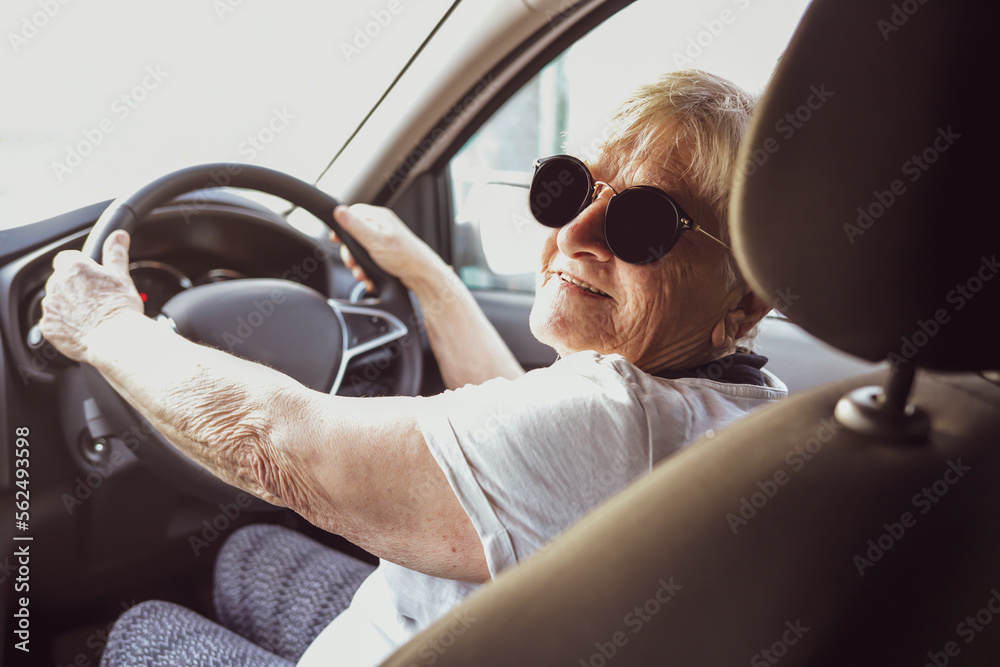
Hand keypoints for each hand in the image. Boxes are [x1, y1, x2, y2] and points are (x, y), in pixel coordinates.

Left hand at [40, 230, 143, 362]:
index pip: (67, 258)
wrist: (114, 339)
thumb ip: (115, 253)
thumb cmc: (119, 307)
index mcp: (74, 267)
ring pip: (56, 301)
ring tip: (90, 315)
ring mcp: (50, 305)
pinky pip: (54, 321)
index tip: (89, 277)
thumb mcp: (121, 276)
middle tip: (95, 299)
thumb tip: (119, 236)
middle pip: (61, 280)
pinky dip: (64, 324)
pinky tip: (82, 328)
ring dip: (68, 305)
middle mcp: (56, 284)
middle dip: (74, 287)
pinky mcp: (48, 325)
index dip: (79, 268)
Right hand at [331, 204, 442, 292]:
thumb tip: (339, 210)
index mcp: (379, 218)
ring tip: (362, 275)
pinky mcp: (386, 255)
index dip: (342, 226)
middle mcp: (382, 227)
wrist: (423, 277)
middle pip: (354, 235)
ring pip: (361, 251)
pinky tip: (369, 279)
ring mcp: (384, 241)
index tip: (336, 239)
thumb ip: (355, 226)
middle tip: (352, 263)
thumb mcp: (375, 241)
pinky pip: (370, 261)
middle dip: (350, 253)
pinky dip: (367, 271)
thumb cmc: (404, 257)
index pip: (353, 213)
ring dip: (358, 266)